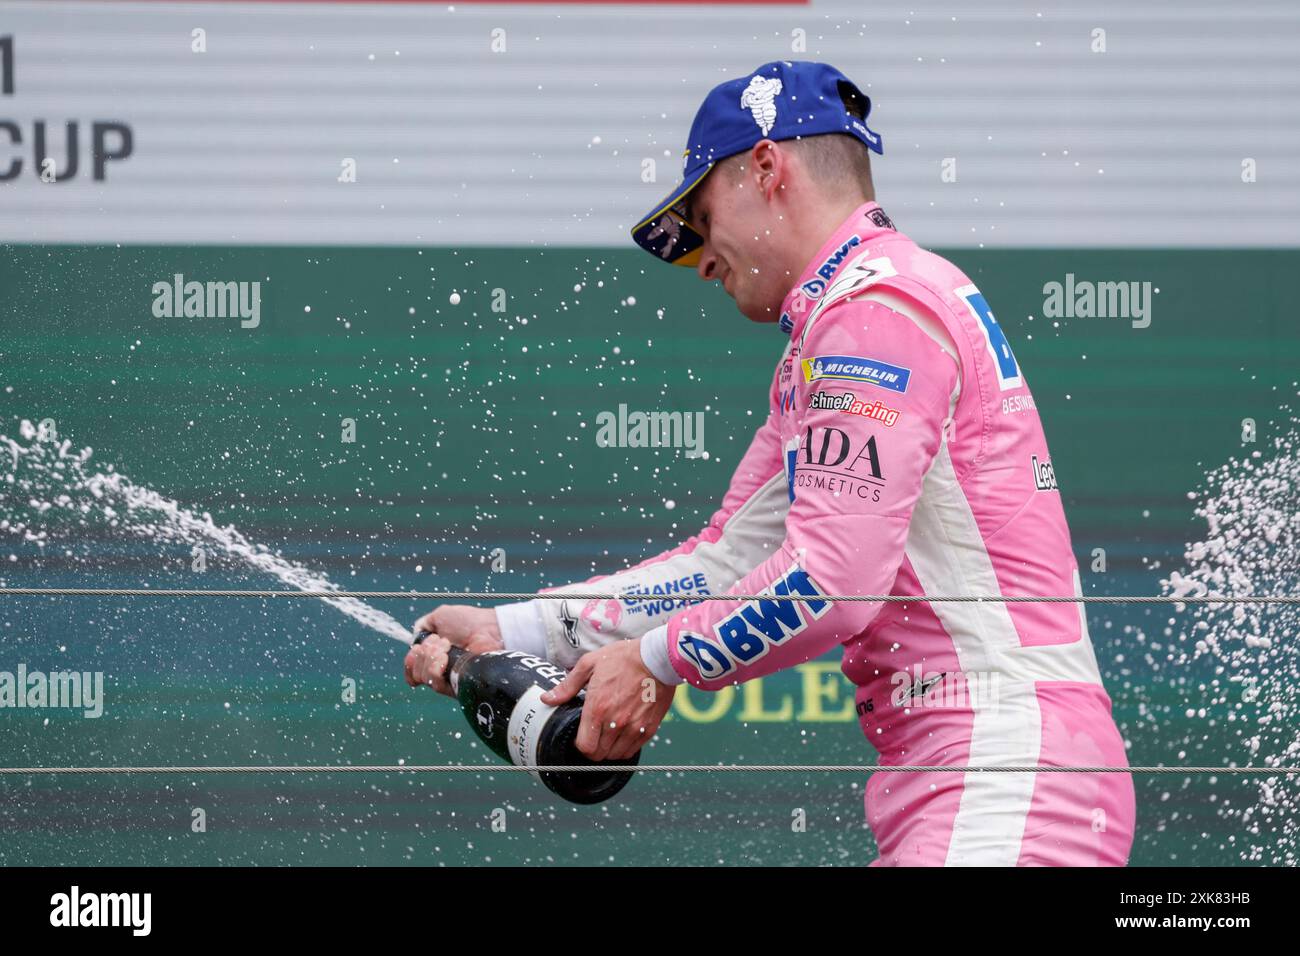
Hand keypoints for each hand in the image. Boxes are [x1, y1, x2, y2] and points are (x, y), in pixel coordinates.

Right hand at [405, 605, 503, 696]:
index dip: (411, 660)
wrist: (488, 630)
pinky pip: (435, 684)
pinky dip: (435, 668)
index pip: (412, 668)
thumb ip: (423, 626)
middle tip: (441, 641)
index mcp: (434, 655)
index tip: (418, 647)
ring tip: (446, 646)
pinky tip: (445, 657)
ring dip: (430, 657)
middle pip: (415, 672)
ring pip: (423, 677)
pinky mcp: (456, 686)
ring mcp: (447, 678)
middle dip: (423, 652)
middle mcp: (439, 669)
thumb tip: (413, 640)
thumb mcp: (440, 616)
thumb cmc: (469, 622)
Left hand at [541, 639, 674, 760]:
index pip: (584, 746)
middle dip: (593, 748)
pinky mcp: (649, 728)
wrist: (657, 657)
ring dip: (609, 749)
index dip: (579, 744)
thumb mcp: (590, 664)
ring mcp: (634, 727)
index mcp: (597, 707)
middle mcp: (615, 722)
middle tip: (594, 735)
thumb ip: (567, 686)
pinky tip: (622, 733)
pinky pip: (632, 751)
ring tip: (608, 734)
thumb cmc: (624, 658)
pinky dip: (625, 747)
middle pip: (598, 754)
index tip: (581, 735)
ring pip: (615, 755)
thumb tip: (547, 698)